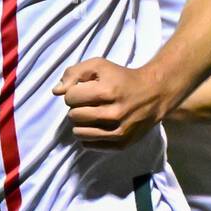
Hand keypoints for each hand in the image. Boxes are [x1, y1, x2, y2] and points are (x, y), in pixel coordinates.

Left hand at [52, 58, 168, 147]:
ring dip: (80, 123)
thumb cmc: (122, 77)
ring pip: (79, 133)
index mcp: (107, 92)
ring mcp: (119, 131)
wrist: (154, 94)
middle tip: (89, 103)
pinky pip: (89, 145)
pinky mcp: (121, 144)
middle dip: (76, 108)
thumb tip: (56, 91)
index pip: (70, 98)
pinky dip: (88, 136)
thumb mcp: (99, 65)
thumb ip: (74, 73)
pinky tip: (97, 126)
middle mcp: (114, 114)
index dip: (73, 92)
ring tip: (91, 114)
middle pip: (73, 116)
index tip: (83, 90)